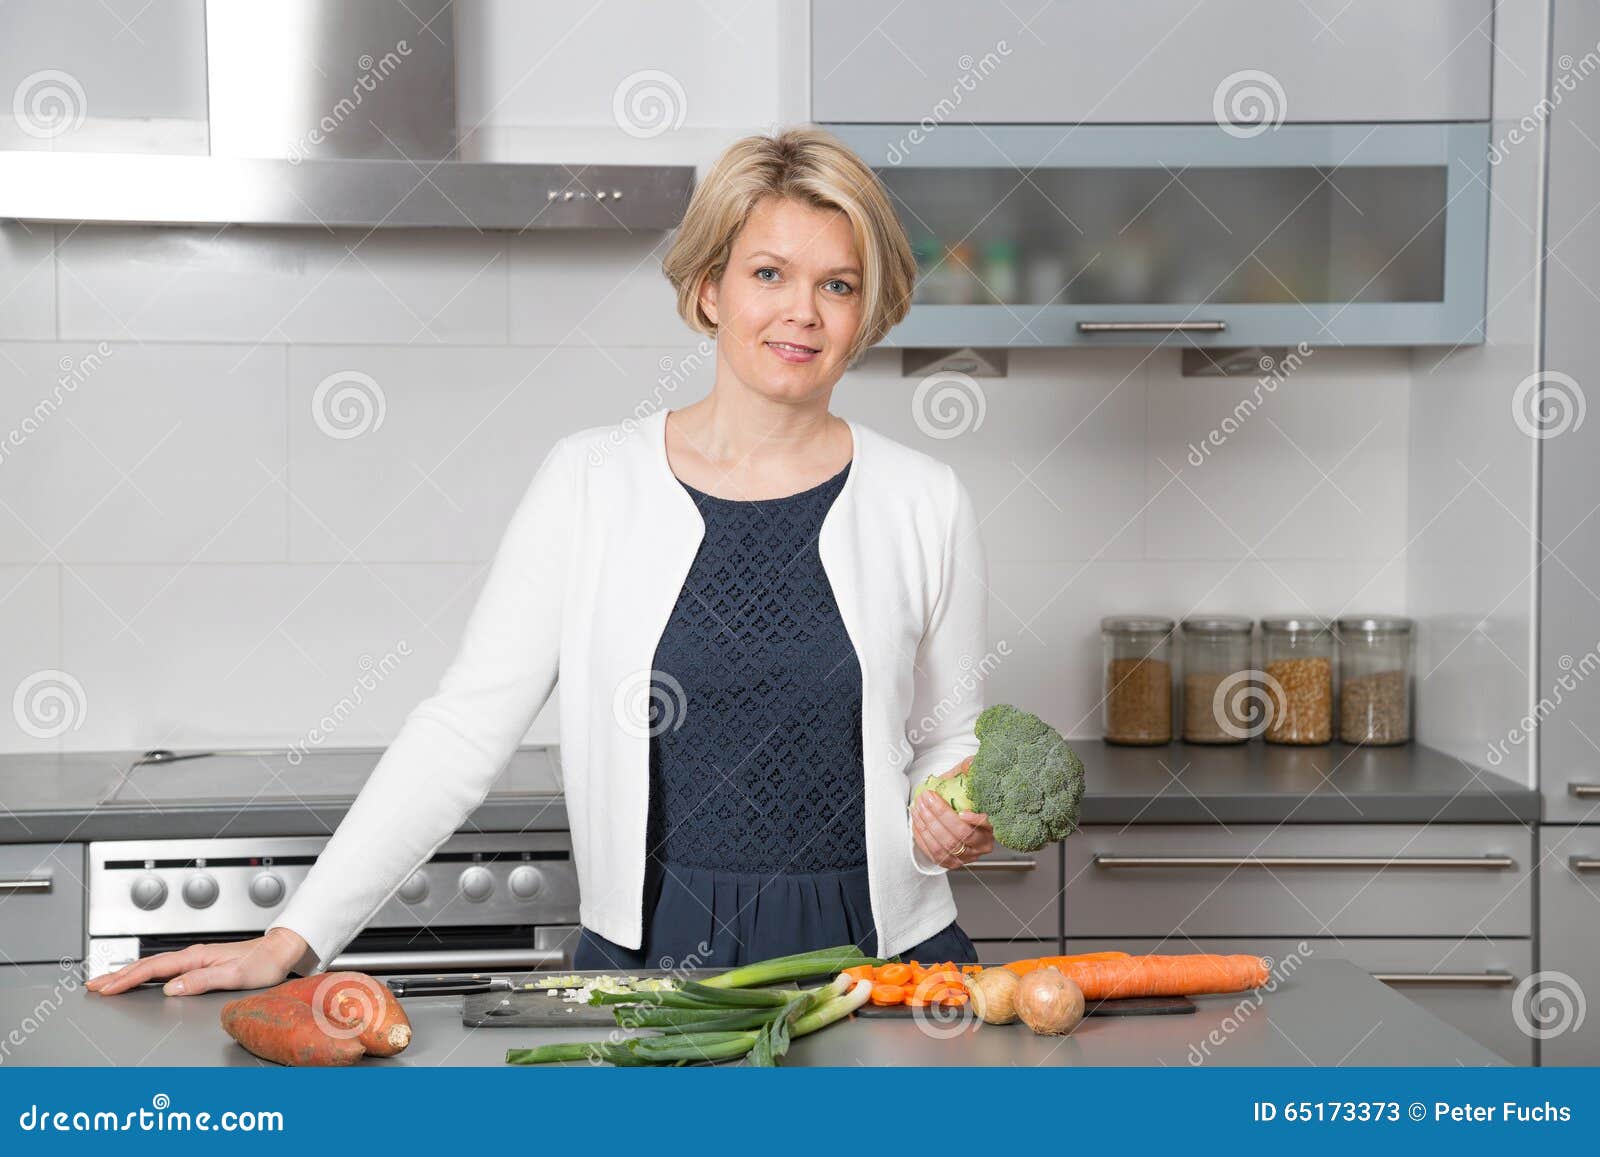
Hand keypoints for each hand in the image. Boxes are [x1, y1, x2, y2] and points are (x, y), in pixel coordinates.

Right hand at [84, 927, 308, 997]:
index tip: (106, 988)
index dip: (127, 979)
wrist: (280, 951)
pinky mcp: (201, 963)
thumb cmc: (263, 963)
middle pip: (147, 965)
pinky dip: (146, 973)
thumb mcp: (234, 976)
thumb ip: (202, 981)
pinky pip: (165, 968)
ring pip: (154, 966)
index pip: (154, 968)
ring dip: (128, 973)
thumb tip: (171, 989)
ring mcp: (196, 958)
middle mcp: (193, 955)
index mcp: (196, 957)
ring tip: (107, 982)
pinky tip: (141, 979)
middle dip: (118, 975)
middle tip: (92, 985)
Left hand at [911, 755, 994, 868]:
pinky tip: (916, 822)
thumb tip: (970, 763)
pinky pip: (934, 854)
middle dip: (939, 816)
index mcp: (992, 826)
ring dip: (928, 826)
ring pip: (945, 846)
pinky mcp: (952, 862)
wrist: (960, 814)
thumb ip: (970, 770)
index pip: (987, 825)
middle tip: (926, 799)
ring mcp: (967, 856)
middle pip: (960, 835)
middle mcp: (982, 844)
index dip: (975, 820)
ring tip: (918, 808)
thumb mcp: (971, 780)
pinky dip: (922, 837)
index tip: (962, 812)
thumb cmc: (966, 797)